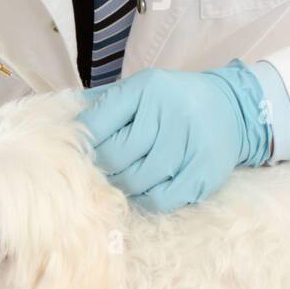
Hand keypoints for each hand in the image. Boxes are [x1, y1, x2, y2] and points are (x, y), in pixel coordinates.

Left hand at [74, 60, 272, 212]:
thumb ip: (102, 103)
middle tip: (106, 167)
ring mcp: (188, 144)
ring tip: (128, 175)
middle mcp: (168, 112)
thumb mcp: (140, 89)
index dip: (85, 142)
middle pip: (113, 157)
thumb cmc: (173, 101)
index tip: (85, 149)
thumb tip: (58, 118)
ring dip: (124, 184)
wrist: (231, 108)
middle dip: (103, 167)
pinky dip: (146, 198)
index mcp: (146, 89)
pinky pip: (160, 199)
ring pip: (135, 181)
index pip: (96, 124)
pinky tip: (148, 186)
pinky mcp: (203, 172)